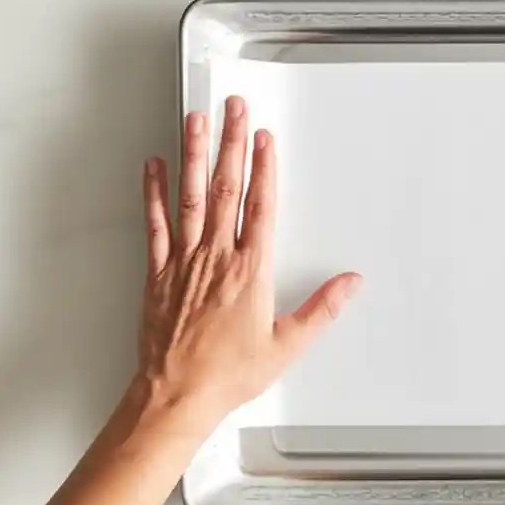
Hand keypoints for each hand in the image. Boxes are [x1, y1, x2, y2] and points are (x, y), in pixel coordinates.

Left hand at [137, 95, 361, 419]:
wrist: (176, 395)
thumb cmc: (227, 374)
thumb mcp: (287, 345)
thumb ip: (321, 309)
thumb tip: (350, 283)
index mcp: (250, 272)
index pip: (260, 206)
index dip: (264, 167)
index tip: (264, 137)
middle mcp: (216, 258)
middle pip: (226, 189)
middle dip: (231, 144)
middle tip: (232, 109)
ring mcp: (183, 262)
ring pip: (190, 197)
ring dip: (194, 155)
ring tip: (196, 121)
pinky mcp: (157, 274)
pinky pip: (155, 225)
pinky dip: (154, 194)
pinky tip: (154, 167)